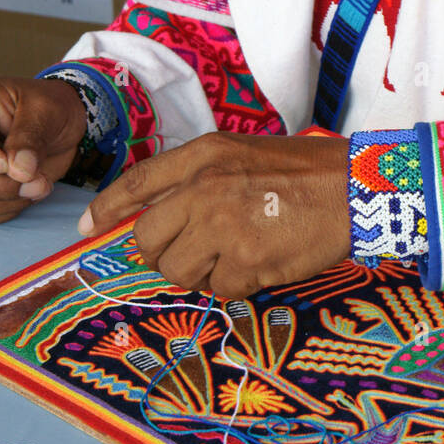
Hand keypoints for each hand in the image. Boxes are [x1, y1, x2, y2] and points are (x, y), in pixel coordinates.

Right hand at [0, 77, 86, 224]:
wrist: (63, 124)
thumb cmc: (53, 108)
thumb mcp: (46, 113)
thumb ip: (30, 139)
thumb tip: (18, 170)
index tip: (5, 165)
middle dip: (2, 186)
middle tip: (37, 181)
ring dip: (9, 200)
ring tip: (40, 184)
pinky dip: (8, 209)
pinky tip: (29, 192)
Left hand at [79, 131, 351, 298]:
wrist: (356, 187)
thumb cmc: (307, 170)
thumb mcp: (245, 153)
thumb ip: (201, 177)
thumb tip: (164, 215)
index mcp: (205, 155)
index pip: (138, 182)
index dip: (107, 207)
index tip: (86, 226)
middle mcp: (204, 188)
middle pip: (148, 238)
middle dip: (164, 253)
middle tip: (197, 252)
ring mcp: (221, 226)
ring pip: (178, 271)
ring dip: (202, 272)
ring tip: (237, 256)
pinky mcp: (244, 262)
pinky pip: (219, 289)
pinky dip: (238, 284)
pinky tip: (263, 262)